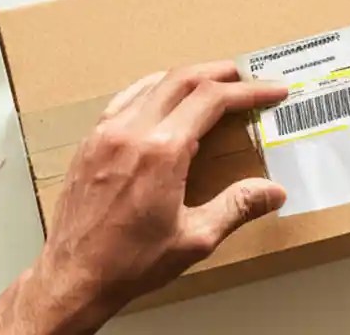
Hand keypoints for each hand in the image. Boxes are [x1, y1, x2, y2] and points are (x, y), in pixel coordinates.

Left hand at [0, 62, 288, 334]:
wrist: (74, 275)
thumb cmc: (132, 262)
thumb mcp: (194, 239)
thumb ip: (237, 207)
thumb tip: (274, 191)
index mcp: (162, 151)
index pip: (211, 100)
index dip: (247, 91)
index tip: (272, 91)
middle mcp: (131, 131)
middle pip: (182, 80)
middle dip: (219, 74)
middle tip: (246, 78)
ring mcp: (105, 132)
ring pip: (152, 84)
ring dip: (186, 78)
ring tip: (211, 83)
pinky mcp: (90, 141)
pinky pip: (125, 99)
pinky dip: (152, 90)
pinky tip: (162, 98)